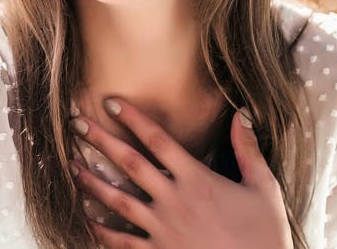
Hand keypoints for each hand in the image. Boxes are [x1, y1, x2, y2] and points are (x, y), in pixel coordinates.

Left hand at [70, 99, 293, 248]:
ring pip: (118, 201)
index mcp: (198, 180)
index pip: (158, 140)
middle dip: (100, 140)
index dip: (133, 119)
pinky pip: (122, 242)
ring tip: (70, 166)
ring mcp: (164, 230)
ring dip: (91, 182)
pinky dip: (101, 230)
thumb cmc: (266, 237)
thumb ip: (249, 150)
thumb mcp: (264, 189)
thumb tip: (241, 113)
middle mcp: (175, 201)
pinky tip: (85, 216)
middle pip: (129, 163)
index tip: (111, 102)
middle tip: (76, 124)